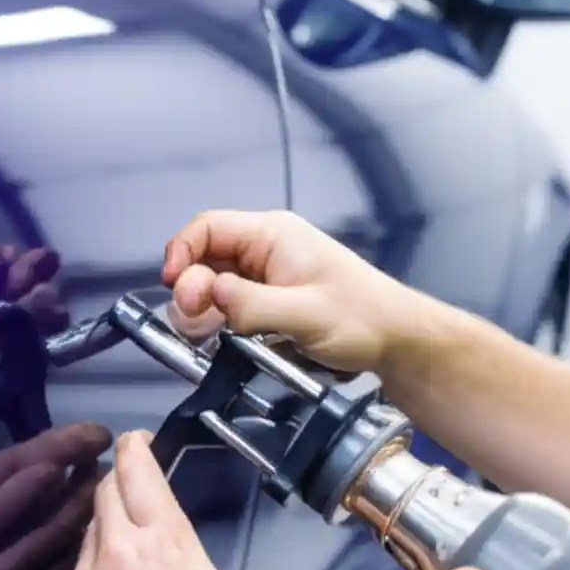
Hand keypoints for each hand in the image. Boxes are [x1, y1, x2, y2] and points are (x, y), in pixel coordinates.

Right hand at [0, 423, 111, 569]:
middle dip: (84, 475)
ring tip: (109, 494)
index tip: (89, 433)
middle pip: (44, 505)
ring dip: (92, 515)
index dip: (58, 445)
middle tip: (109, 460)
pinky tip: (102, 547)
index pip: (9, 472)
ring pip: (63, 547)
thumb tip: (41, 470)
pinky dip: (86, 563)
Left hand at [58, 431, 273, 569]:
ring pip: (85, 541)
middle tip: (126, 486)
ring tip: (122, 551)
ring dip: (101, 535)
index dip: (134, 448)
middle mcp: (117, 556)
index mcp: (163, 543)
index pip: (137, 471)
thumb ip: (174, 543)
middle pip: (102, 497)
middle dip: (113, 485)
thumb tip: (159, 524)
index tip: (134, 442)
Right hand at [161, 210, 442, 373]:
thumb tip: (206, 294)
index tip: (173, 286)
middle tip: (197, 321)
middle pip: (202, 261)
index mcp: (273, 235)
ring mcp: (264, 278)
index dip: (181, 253)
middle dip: (191, 291)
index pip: (207, 228)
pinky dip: (219, 325)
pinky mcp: (266, 303)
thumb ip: (252, 304)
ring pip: (211, 288)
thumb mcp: (306, 313)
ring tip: (213, 336)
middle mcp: (264, 251)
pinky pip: (227, 308)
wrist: (397, 342)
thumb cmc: (364, 318)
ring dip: (203, 313)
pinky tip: (227, 341)